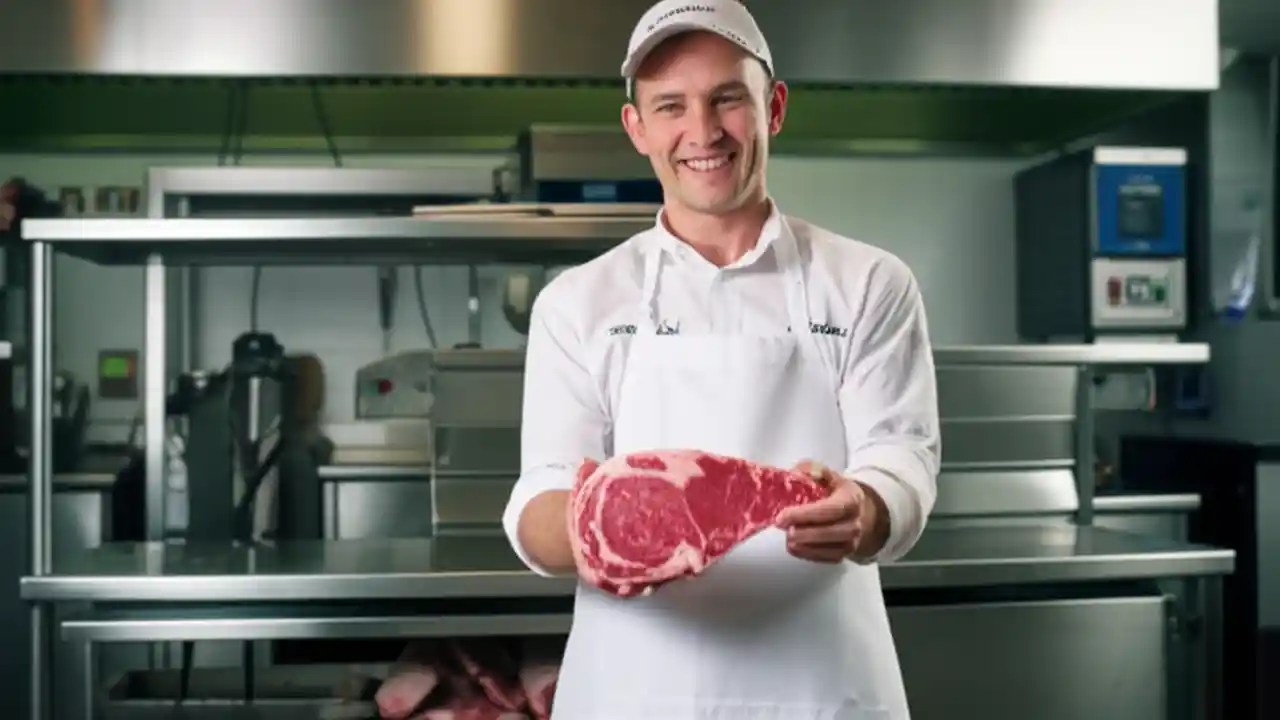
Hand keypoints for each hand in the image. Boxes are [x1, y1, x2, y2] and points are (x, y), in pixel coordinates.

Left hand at [774, 460, 888, 562]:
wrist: (856, 511)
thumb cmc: (835, 491)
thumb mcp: (827, 474)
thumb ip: (812, 470)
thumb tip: (797, 473)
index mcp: (852, 500)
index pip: (830, 509)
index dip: (805, 515)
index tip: (782, 516)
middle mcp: (855, 523)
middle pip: (829, 532)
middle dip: (803, 532)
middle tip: (781, 527)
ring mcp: (851, 542)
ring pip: (828, 549)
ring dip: (804, 545)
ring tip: (787, 538)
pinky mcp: (844, 555)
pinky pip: (825, 558)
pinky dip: (808, 554)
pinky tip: (794, 547)